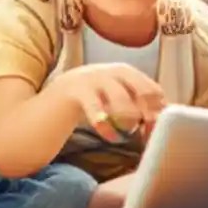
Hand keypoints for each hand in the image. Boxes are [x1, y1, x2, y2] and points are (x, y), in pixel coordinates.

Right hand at [46, 63, 164, 142]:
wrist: (45, 108)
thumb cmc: (87, 108)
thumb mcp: (114, 101)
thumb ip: (136, 106)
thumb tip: (162, 122)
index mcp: (125, 72)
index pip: (153, 90)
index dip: (160, 113)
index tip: (158, 133)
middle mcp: (111, 70)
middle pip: (143, 91)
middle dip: (149, 116)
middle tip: (147, 136)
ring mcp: (92, 78)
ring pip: (122, 100)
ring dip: (129, 121)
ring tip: (126, 133)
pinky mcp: (75, 91)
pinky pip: (97, 109)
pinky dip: (106, 126)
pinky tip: (110, 136)